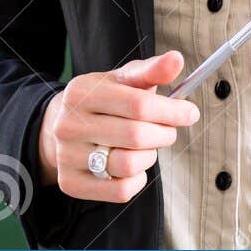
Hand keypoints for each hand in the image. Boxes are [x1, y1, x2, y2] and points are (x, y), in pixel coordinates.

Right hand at [36, 50, 198, 202]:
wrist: (59, 127)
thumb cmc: (102, 100)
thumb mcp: (123, 80)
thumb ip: (152, 70)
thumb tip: (177, 59)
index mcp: (83, 92)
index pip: (139, 105)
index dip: (172, 111)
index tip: (190, 113)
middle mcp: (70, 124)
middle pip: (136, 136)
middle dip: (164, 134)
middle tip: (169, 131)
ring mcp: (67, 155)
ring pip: (128, 165)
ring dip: (150, 157)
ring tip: (148, 147)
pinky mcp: (70, 183)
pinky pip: (119, 191)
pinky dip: (137, 180)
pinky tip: (134, 166)